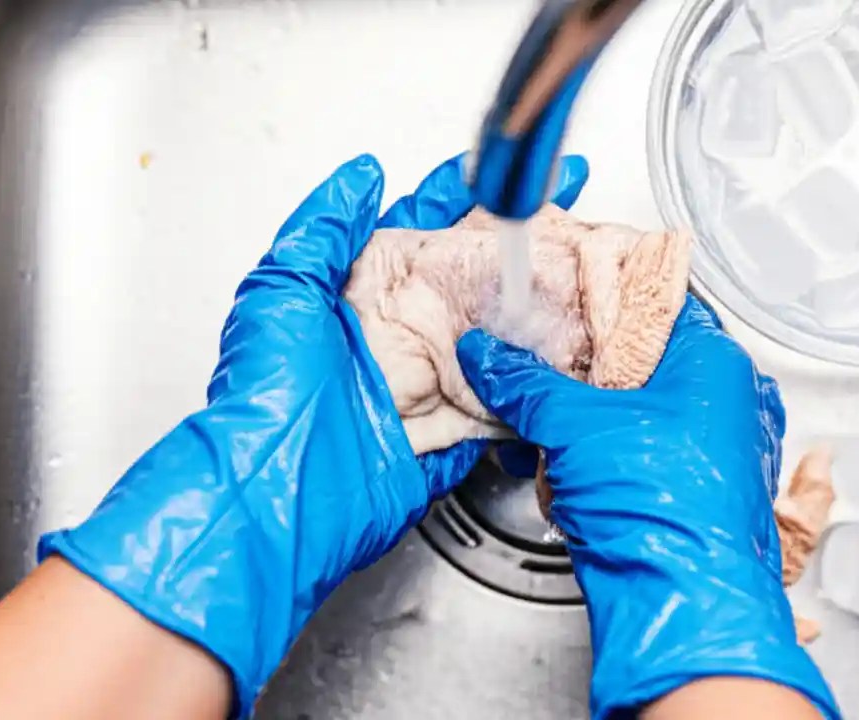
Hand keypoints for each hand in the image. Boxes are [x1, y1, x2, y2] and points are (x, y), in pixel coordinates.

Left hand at [37, 152, 588, 715]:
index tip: (516, 174)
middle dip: (527, 251)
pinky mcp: (452, 430)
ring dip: (544, 315)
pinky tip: (575, 358)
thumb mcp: (282, 289)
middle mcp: (402, 332)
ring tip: (593, 283)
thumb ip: (325, 227)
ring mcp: (432, 380)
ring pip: (501, 338)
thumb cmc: (265, 392)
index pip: (427, 226)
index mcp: (364, 291)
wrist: (279, 491)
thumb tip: (360, 175)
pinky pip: (505, 402)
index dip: (471, 196)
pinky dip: (537, 384)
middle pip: (478, 280)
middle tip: (574, 224)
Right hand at [456, 296, 838, 719]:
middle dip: (592, 376)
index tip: (563, 310)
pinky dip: (615, 464)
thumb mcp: (571, 427)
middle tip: (550, 379)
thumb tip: (490, 356)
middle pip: (649, 363)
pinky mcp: (708, 496)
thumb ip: (524, 383)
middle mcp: (736, 403)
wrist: (680, 605)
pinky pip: (652, 459)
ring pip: (648, 415)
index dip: (603, 303)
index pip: (659, 303)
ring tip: (561, 441)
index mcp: (718, 364)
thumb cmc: (661, 510)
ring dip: (598, 426)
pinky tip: (580, 481)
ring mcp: (726, 453)